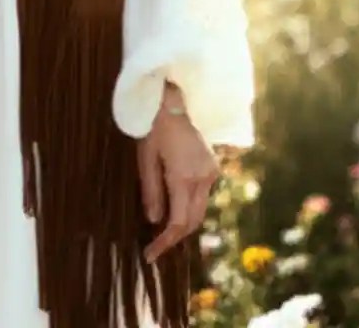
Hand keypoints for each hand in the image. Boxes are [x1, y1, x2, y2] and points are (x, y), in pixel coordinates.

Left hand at [138, 81, 219, 262]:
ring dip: (183, 222)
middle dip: (175, 237)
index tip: (150, 254)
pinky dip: (190, 207)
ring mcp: (211, 172)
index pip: (177, 222)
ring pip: (200, 210)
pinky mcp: (213, 167)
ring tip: (162, 232)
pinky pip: (203, 196)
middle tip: (155, 248)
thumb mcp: (145, 162)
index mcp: (184, 178)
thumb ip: (151, 192)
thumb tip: (154, 221)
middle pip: (193, 220)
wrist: (172, 105)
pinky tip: (175, 208)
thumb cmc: (152, 130)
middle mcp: (203, 178)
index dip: (165, 242)